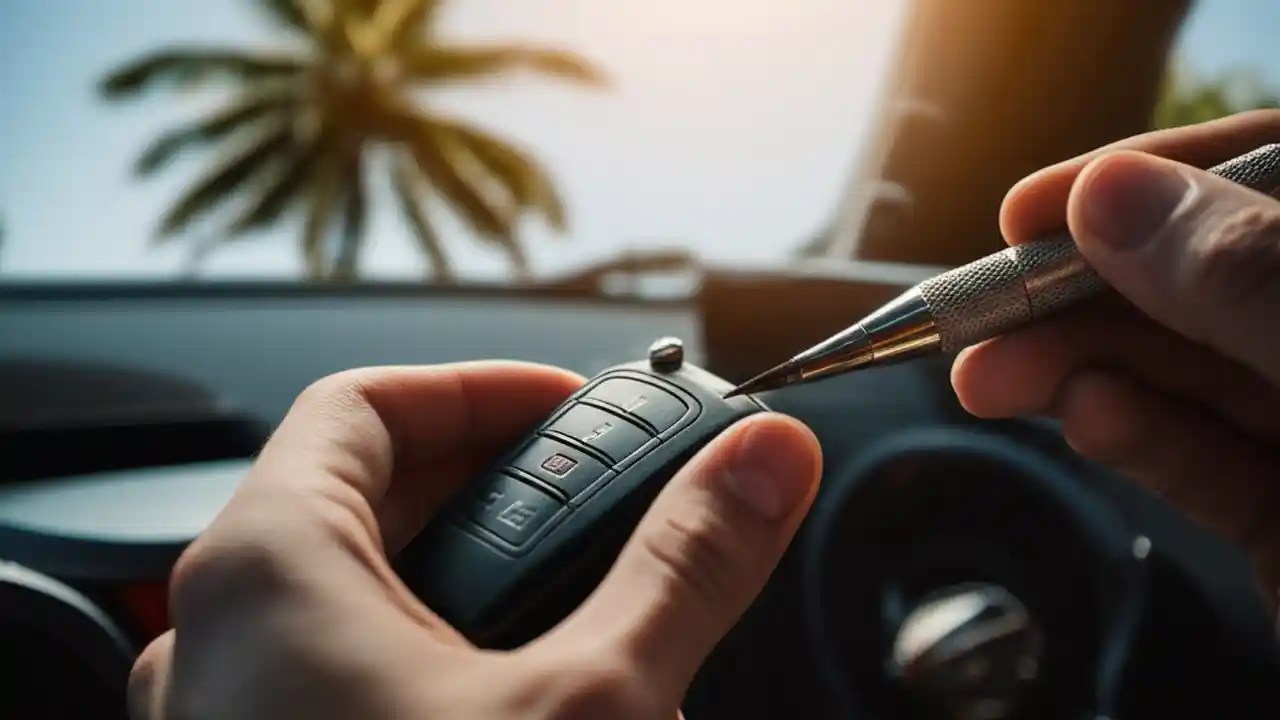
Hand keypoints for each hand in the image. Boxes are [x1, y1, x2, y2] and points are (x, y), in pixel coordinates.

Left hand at [127, 362, 821, 718]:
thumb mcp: (594, 704)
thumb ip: (686, 564)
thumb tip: (761, 463)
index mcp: (271, 570)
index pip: (367, 406)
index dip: (482, 389)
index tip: (576, 407)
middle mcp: (227, 637)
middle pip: (367, 495)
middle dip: (498, 484)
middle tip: (599, 498)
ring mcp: (241, 716)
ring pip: (361, 592)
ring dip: (476, 576)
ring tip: (580, 600)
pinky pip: (352, 671)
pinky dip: (443, 654)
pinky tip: (527, 697)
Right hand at [952, 110, 1279, 610]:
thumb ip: (1259, 282)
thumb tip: (1119, 200)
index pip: (1279, 179)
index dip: (1158, 179)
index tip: (1048, 203)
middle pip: (1210, 284)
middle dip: (1087, 292)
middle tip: (984, 308)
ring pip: (1192, 378)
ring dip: (1082, 367)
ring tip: (994, 375)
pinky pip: (1206, 465)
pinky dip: (1135, 440)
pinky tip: (1083, 417)